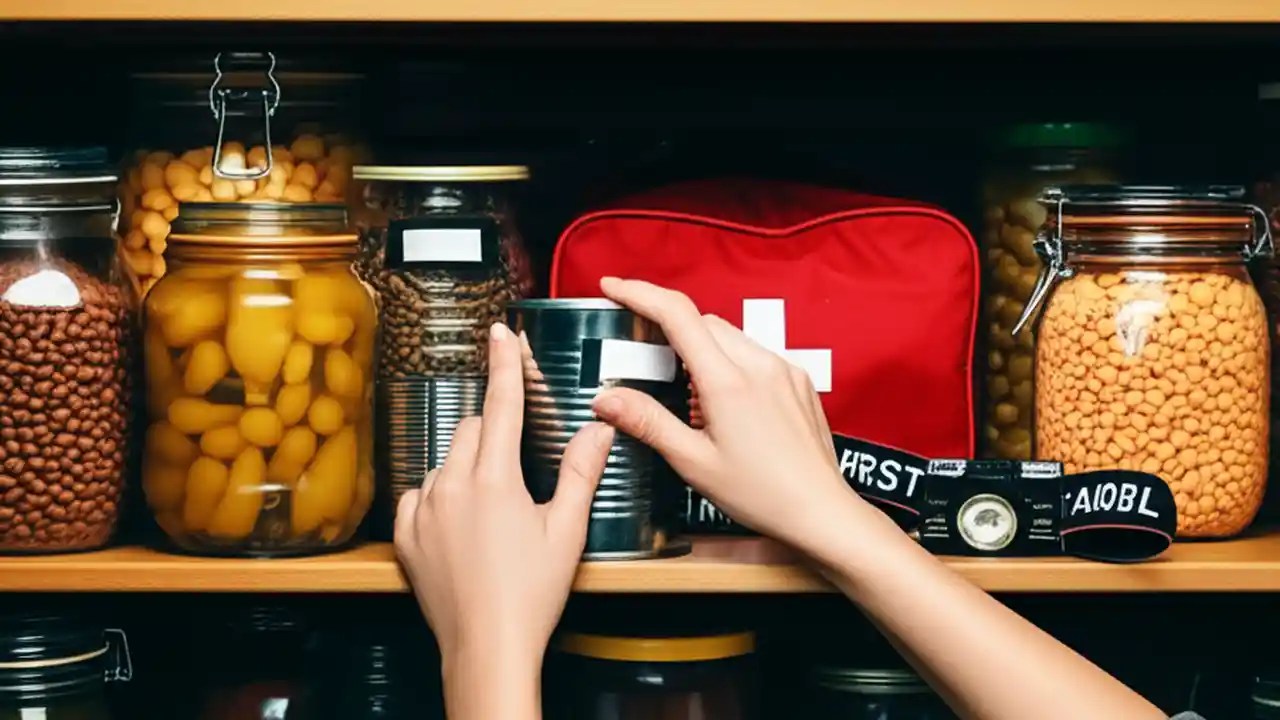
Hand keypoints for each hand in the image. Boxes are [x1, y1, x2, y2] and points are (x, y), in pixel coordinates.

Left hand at [394, 322, 614, 715]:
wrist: (487, 647)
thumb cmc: (531, 593)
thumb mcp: (567, 531)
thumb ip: (581, 472)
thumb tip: (599, 428)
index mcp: (494, 479)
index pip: (500, 405)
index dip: (504, 364)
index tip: (500, 332)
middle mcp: (451, 485)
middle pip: (470, 430)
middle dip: (492, 432)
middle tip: (516, 465)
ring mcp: (423, 510)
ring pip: (444, 461)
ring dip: (466, 467)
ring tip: (493, 508)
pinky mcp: (406, 536)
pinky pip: (419, 494)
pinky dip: (438, 497)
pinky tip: (459, 523)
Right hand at [592, 277, 864, 558]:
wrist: (821, 512)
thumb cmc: (760, 494)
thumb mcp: (693, 462)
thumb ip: (648, 422)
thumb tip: (606, 398)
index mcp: (728, 381)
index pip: (677, 314)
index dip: (640, 294)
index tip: (613, 288)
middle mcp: (759, 364)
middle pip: (702, 322)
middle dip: (669, 329)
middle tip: (644, 357)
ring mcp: (784, 370)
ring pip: (729, 337)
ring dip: (701, 350)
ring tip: (690, 400)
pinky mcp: (798, 381)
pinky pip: (755, 355)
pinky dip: (730, 365)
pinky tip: (725, 406)